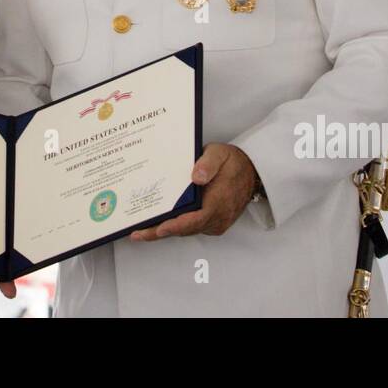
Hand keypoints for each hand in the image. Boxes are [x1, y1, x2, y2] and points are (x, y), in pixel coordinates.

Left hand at [129, 143, 258, 240]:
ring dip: (165, 231)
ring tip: (141, 230)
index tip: (159, 229)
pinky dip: (175, 227)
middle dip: (160, 232)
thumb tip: (196, 177)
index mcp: (218, 202)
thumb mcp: (220, 154)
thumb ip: (208, 164)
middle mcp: (217, 217)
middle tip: (137, 233)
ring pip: (187, 231)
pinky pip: (192, 228)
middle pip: (186, 229)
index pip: (195, 220)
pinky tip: (159, 223)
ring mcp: (216, 222)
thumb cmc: (232, 162)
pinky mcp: (212, 223)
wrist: (250, 171)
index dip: (175, 226)